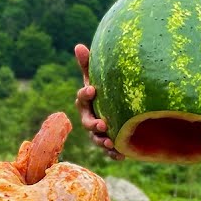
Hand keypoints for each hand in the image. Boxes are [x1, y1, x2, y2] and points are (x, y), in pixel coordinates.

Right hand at [73, 43, 122, 159]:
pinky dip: (114, 154)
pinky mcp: (108, 142)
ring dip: (102, 142)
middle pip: (87, 123)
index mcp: (86, 103)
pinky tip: (122, 155)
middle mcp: (89, 119)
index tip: (92, 89)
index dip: (85, 94)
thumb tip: (78, 45)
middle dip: (93, 125)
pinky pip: (109, 151)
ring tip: (110, 142)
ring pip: (97, 140)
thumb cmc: (103, 91)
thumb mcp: (97, 77)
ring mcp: (97, 133)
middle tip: (102, 124)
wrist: (113, 109)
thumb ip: (88, 64)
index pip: (82, 98)